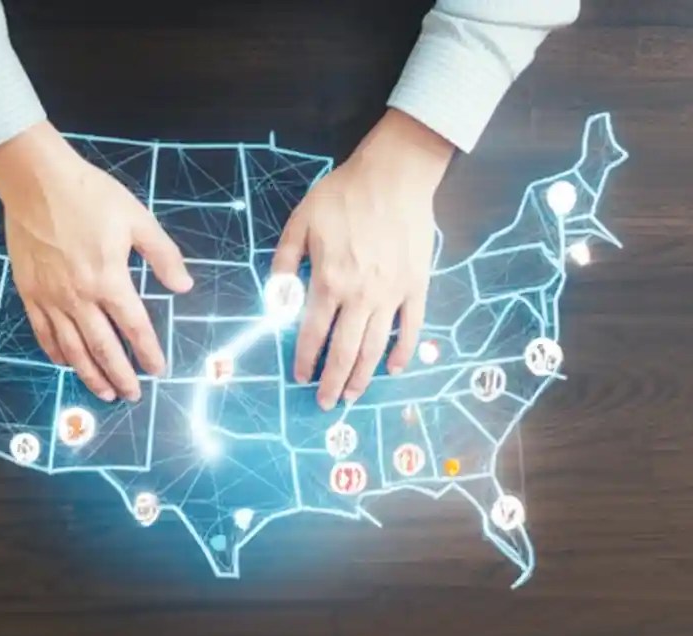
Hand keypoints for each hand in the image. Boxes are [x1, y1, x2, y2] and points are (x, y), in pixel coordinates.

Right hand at [0, 122, 192, 402]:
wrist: (36, 181)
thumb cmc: (89, 195)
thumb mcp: (137, 219)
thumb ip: (162, 255)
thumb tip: (184, 286)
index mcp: (109, 280)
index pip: (134, 327)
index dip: (148, 351)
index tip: (157, 370)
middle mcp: (79, 296)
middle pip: (103, 348)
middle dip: (120, 375)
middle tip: (132, 394)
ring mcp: (51, 297)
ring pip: (72, 349)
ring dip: (89, 375)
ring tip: (105, 393)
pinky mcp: (30, 292)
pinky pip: (43, 333)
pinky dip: (56, 354)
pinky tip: (66, 364)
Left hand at [272, 109, 453, 409]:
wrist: (394, 176)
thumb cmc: (344, 195)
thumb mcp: (300, 222)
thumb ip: (285, 262)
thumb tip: (277, 298)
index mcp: (328, 281)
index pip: (313, 334)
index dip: (305, 361)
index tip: (301, 378)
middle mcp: (360, 295)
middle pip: (344, 351)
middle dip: (332, 381)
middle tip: (326, 403)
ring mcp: (391, 294)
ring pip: (376, 347)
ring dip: (362, 376)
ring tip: (352, 395)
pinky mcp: (416, 286)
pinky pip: (411, 328)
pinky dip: (404, 352)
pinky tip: (395, 369)